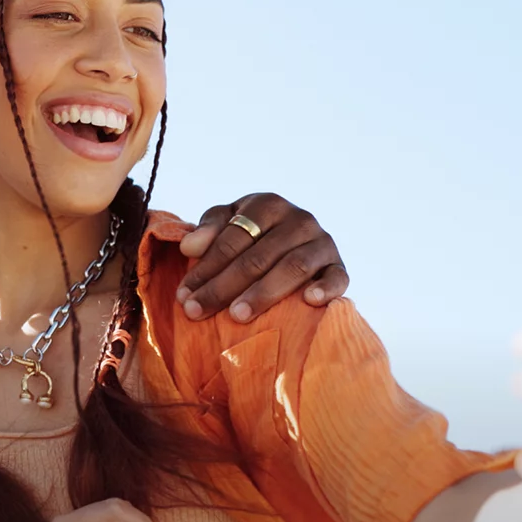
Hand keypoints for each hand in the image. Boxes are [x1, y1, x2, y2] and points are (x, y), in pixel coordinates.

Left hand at [176, 192, 349, 321]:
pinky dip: (326, 288)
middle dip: (222, 287)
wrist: (294, 242)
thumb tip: (189, 248)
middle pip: (257, 257)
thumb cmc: (252, 235)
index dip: (205, 268)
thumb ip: (208, 230)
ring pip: (292, 267)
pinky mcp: (338, 266)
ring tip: (237, 316)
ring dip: (263, 293)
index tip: (183, 296)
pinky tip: (309, 301)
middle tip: (197, 312)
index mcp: (268, 205)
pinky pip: (337, 278)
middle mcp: (299, 219)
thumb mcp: (227, 223)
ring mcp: (322, 242)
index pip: (232, 239)